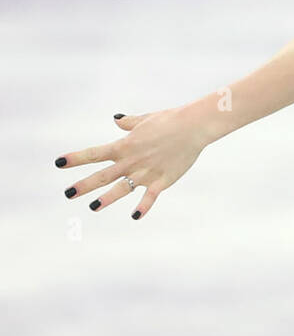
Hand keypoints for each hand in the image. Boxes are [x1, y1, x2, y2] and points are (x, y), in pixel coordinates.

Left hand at [54, 109, 209, 220]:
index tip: (58, 163)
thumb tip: (117, 119)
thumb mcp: (145, 119)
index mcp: (125, 145)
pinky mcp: (162, 180)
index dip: (75, 158)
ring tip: (93, 206)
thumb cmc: (170, 120)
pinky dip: (143, 206)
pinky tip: (135, 216)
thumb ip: (129, 123)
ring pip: (121, 188)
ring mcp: (146, 172)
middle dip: (83, 184)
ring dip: (106, 198)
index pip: (94, 154)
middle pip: (103, 175)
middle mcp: (131, 161)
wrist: (193, 126)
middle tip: (68, 193)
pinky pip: (149, 197)